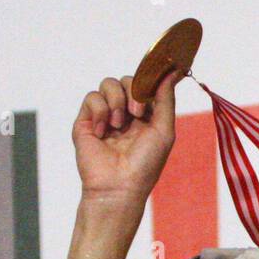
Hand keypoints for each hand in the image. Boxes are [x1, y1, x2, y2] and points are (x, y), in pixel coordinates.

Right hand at [72, 70, 178, 205]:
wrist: (119, 186)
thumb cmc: (145, 164)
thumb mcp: (164, 130)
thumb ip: (166, 100)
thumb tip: (172, 72)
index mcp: (146, 116)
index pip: (146, 85)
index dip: (150, 79)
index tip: (156, 73)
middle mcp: (126, 114)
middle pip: (128, 80)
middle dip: (134, 91)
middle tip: (137, 113)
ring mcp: (105, 116)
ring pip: (108, 83)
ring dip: (116, 101)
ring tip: (119, 125)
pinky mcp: (86, 121)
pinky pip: (92, 97)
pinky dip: (100, 111)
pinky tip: (103, 132)